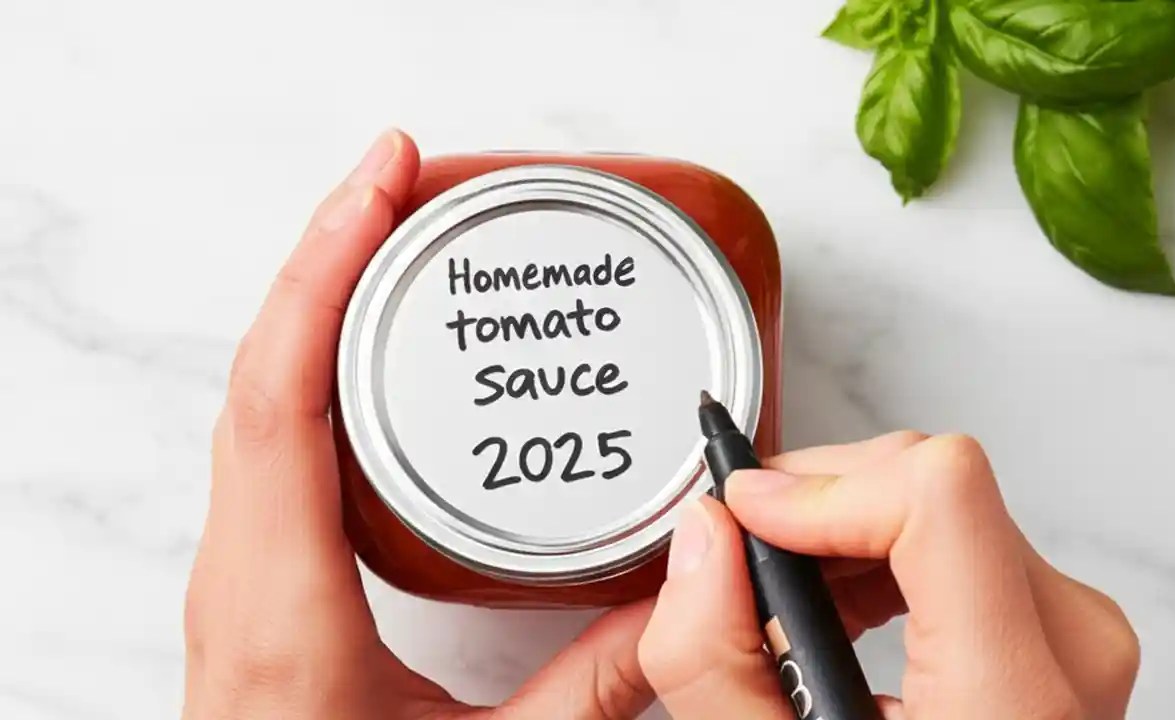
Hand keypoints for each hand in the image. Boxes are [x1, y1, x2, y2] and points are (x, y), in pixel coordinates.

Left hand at [183, 130, 654, 719]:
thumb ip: (594, 687)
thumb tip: (690, 603)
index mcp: (283, 604)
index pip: (280, 399)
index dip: (322, 275)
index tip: (377, 186)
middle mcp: (243, 567)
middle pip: (261, 368)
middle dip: (324, 251)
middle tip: (399, 175)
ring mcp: (241, 563)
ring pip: (258, 394)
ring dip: (312, 296)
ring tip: (385, 226)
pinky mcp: (259, 566)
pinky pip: (270, 431)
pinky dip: (308, 355)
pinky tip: (360, 337)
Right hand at [638, 433, 1139, 718]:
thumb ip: (717, 662)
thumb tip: (703, 543)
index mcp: (1011, 690)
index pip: (939, 492)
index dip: (823, 485)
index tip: (750, 512)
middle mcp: (1067, 641)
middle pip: (932, 482)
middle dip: (816, 501)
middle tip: (744, 551)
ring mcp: (1071, 629)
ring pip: (940, 498)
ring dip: (841, 526)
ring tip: (783, 593)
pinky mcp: (1054, 623)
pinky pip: (958, 535)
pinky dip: (877, 550)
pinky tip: (833, 605)